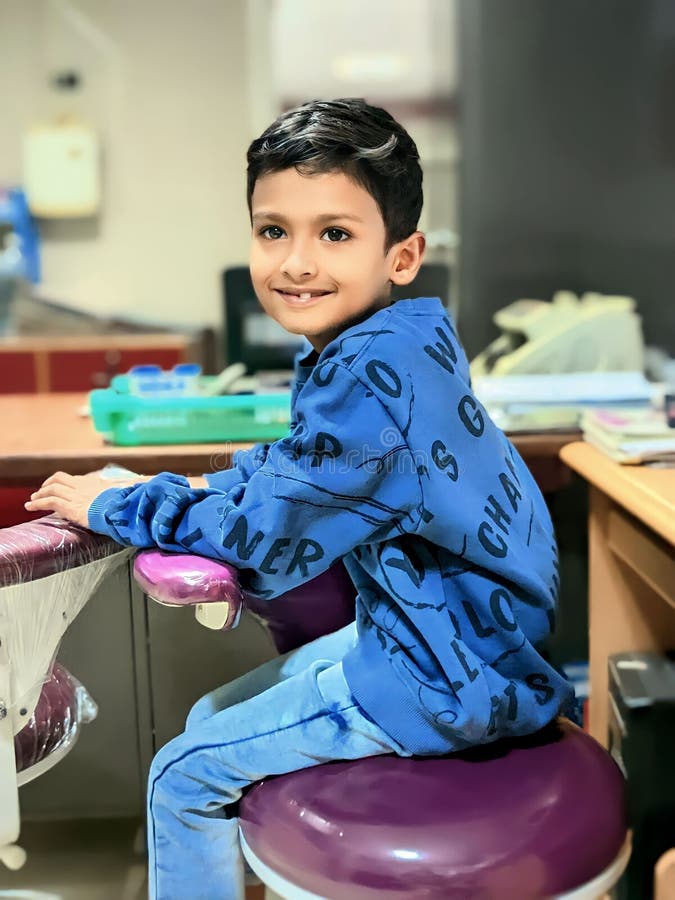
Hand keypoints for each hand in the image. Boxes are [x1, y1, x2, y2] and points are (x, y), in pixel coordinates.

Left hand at [24, 470, 147, 526]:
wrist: (123, 509)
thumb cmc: (130, 502)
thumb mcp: (136, 491)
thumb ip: (144, 485)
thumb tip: (159, 480)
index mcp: (96, 484)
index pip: (77, 480)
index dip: (66, 483)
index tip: (60, 487)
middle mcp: (83, 487)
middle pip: (59, 479)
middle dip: (47, 485)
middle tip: (41, 492)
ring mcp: (75, 495)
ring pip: (51, 489)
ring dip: (39, 495)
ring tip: (32, 501)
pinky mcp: (70, 506)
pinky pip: (49, 501)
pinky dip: (38, 502)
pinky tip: (30, 507)